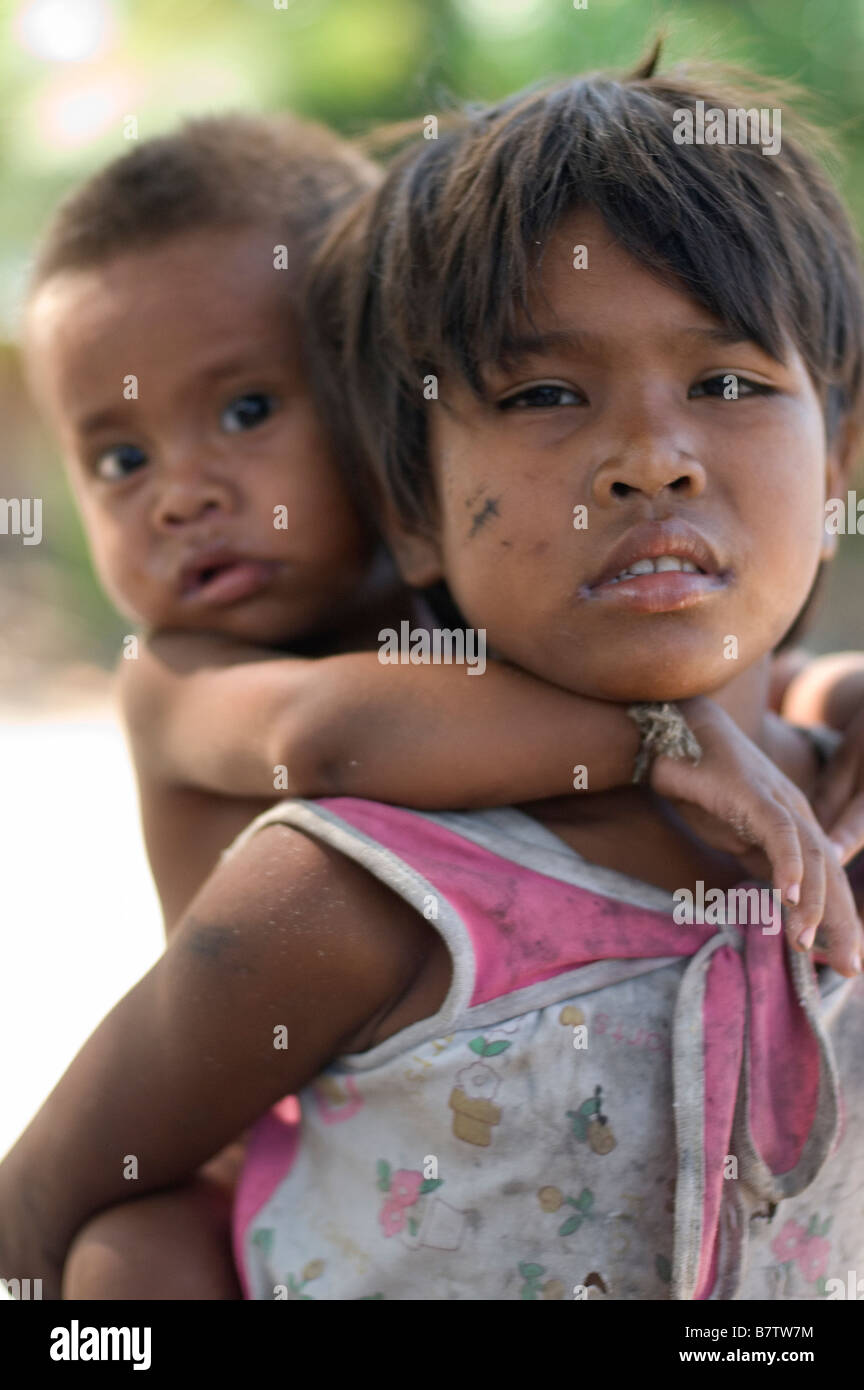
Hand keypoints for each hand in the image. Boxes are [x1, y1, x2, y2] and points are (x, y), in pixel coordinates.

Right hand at [648, 697, 862, 976]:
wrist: (669, 733)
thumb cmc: (699, 782)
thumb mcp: (734, 834)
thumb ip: (760, 861)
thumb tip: (778, 898)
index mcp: (795, 825)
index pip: (826, 880)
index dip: (839, 921)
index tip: (843, 963)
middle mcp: (796, 812)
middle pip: (831, 874)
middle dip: (843, 924)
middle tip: (849, 969)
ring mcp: (779, 801)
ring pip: (813, 859)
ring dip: (814, 905)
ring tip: (809, 944)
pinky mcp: (755, 795)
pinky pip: (780, 834)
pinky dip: (789, 865)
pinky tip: (790, 896)